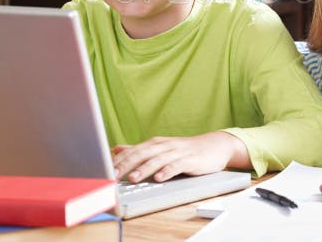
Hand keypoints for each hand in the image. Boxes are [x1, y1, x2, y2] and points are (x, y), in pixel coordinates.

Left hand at [112, 131, 249, 182]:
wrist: (215, 146)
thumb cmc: (186, 150)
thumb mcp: (161, 148)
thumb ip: (139, 150)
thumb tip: (116, 149)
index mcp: (156, 143)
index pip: (134, 150)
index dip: (120, 160)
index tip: (105, 169)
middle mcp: (165, 145)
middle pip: (143, 154)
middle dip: (127, 164)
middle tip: (113, 175)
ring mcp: (178, 152)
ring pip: (158, 159)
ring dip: (145, 169)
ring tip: (133, 178)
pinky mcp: (190, 160)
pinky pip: (177, 165)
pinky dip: (168, 171)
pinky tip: (160, 178)